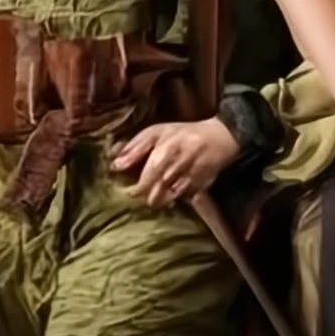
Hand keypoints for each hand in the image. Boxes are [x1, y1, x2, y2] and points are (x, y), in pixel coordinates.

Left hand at [111, 117, 240, 208]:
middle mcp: (173, 174)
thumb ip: (135, 148)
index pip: (140, 187)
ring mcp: (187, 184)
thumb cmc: (183, 133)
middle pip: (151, 199)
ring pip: (164, 203)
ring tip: (155, 191)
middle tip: (142, 190)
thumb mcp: (157, 132)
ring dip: (158, 199)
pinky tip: (170, 190)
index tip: (127, 189)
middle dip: (144, 197)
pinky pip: (179, 202)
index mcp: (161, 157)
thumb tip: (115, 166)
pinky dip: (173, 199)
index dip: (132, 191)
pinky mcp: (198, 191)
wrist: (219, 137)